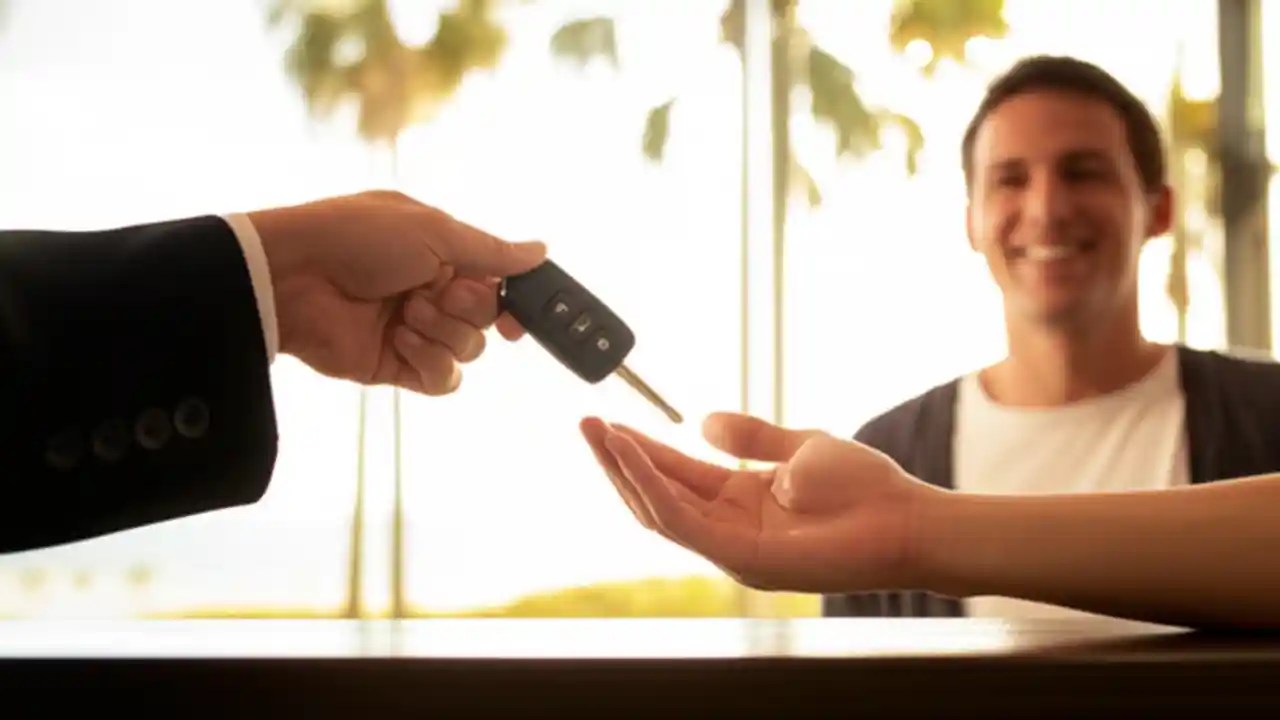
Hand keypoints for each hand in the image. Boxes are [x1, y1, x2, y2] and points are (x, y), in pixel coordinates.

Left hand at [249, 190, 545, 394]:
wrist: (291, 278)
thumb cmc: (355, 238)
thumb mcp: (432, 231)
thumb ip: (490, 250)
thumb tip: (540, 251)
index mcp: (441, 253)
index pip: (497, 282)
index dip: (514, 300)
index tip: (522, 314)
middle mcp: (432, 292)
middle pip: (487, 318)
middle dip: (468, 307)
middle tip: (436, 291)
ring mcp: (414, 331)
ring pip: (468, 350)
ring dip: (443, 331)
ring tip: (405, 313)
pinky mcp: (395, 365)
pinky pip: (441, 379)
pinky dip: (429, 361)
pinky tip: (401, 340)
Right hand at [579, 412, 947, 592]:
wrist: (906, 520)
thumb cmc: (865, 488)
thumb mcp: (799, 446)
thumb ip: (750, 436)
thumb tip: (701, 420)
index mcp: (740, 502)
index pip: (675, 475)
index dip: (639, 449)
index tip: (608, 421)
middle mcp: (727, 528)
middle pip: (656, 494)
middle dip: (617, 459)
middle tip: (585, 422)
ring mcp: (731, 547)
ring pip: (658, 509)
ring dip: (623, 470)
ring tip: (595, 431)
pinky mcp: (740, 557)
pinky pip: (680, 519)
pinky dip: (650, 484)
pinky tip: (630, 452)